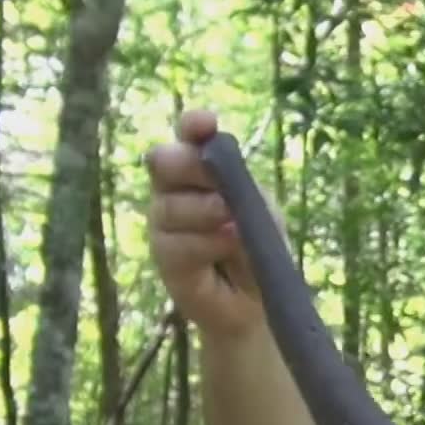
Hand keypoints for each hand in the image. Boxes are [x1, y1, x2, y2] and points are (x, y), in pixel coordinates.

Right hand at [145, 109, 283, 339]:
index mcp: (200, 170)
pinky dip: (205, 241)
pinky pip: (175, 242)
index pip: (188, 138)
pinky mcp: (165, 259)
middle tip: (221, 187)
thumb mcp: (260, 210)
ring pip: (169, 204)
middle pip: (163, 161)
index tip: (205, 124)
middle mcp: (175, 191)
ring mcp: (165, 223)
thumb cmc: (260, 247)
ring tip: (236, 226)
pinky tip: (228, 242)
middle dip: (190, 167)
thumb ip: (239, 188)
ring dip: (205, 212)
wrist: (261, 300)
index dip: (192, 126)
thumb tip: (216, 184)